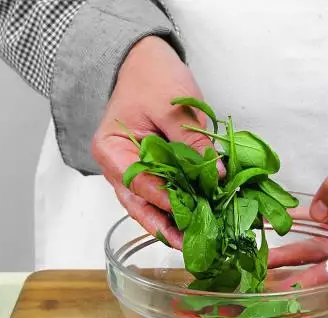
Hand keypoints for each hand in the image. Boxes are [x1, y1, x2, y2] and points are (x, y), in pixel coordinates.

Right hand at [91, 36, 221, 248]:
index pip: (137, 182)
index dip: (164, 199)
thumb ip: (192, 142)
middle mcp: (115, 166)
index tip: (189, 212)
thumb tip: (216, 174)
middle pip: (138, 204)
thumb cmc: (152, 77)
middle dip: (164, 226)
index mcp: (111, 149)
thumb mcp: (174, 106)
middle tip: (189, 245)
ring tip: (195, 242)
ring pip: (148, 205)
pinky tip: (196, 221)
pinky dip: (177, 207)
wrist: (145, 61)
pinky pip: (160, 194)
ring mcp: (130, 170)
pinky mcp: (149, 169)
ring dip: (171, 222)